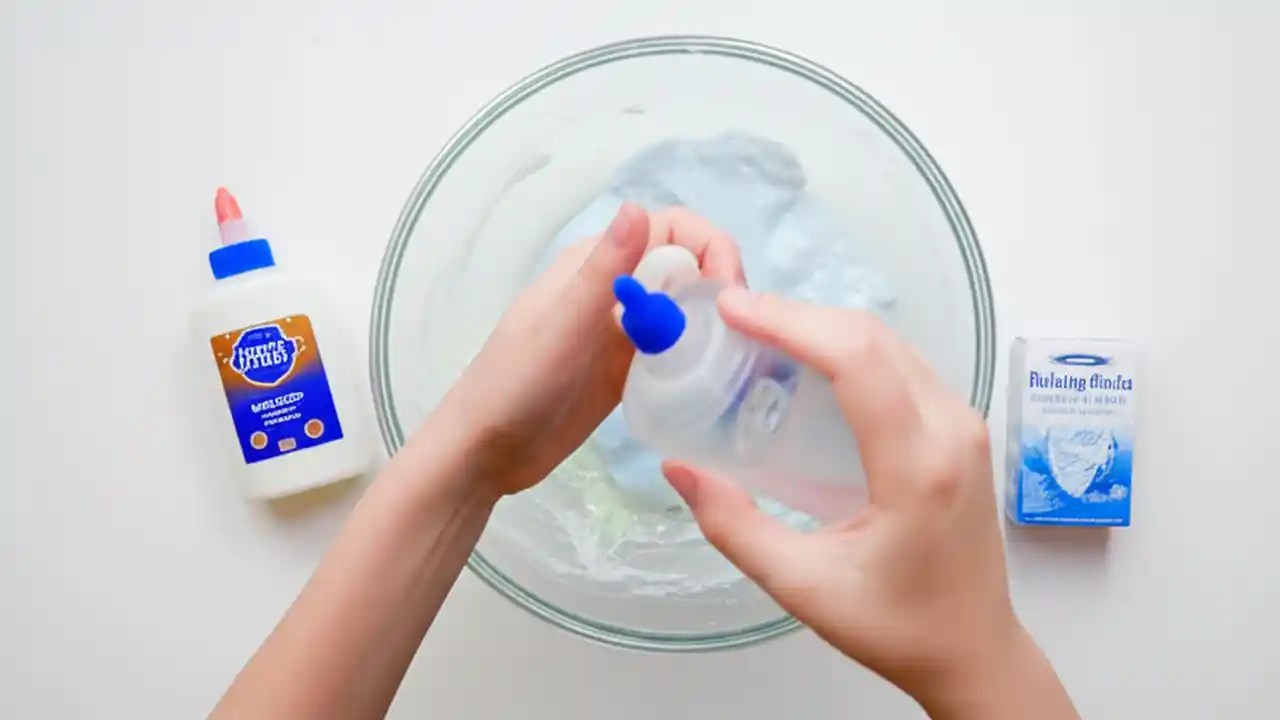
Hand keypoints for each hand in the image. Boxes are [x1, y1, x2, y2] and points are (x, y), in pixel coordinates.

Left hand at [429, 204, 744, 495]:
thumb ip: (603, 270)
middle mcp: (613, 292)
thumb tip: (637, 206)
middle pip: (686, 269)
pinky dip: (696, 359)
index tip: (729, 294)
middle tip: (739, 337)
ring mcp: (620, 334)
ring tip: (735, 363)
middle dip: (720, 289)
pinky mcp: (625, 373)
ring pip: (683, 312)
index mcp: (595, 265)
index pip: (672, 230)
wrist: (484, 454)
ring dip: (713, 326)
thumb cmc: (515, 383)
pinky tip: (712, 384)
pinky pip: (673, 353)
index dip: (710, 249)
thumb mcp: (565, 324)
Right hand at [664, 289, 1076, 718]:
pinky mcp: (961, 430)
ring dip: (824, 328)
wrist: (973, 651)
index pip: (857, 360)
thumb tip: (679, 468)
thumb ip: (734, 526)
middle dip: (798, 316)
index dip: (790, 322)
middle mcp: (952, 431)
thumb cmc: (896, 626)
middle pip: (872, 337)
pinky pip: (903, 364)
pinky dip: (850, 350)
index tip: (731, 309)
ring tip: (760, 335)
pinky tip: (808, 364)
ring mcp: (964, 426)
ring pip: (890, 342)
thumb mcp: (802, 586)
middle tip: (731, 319)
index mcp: (919, 467)